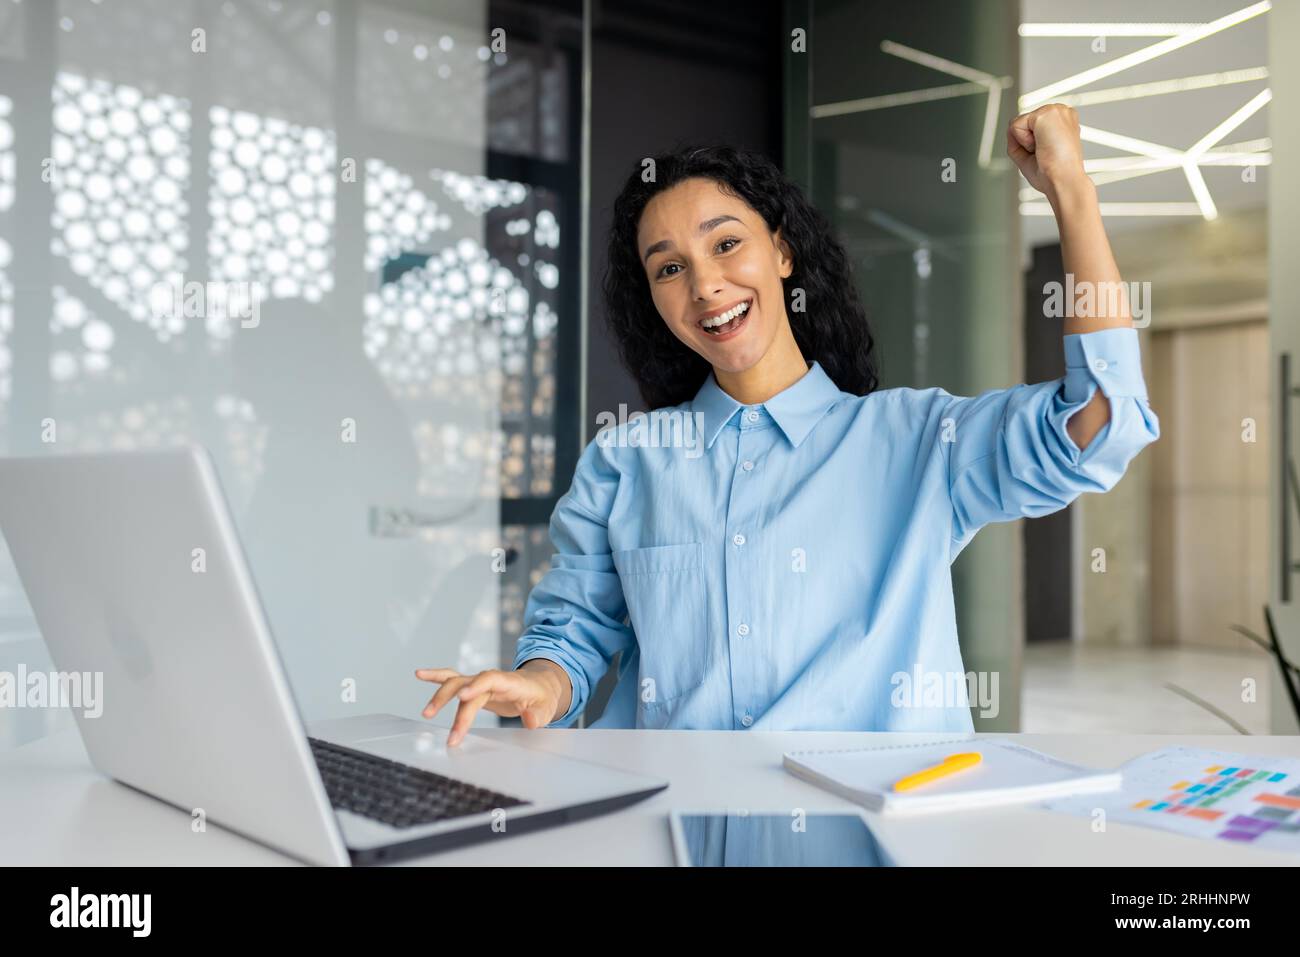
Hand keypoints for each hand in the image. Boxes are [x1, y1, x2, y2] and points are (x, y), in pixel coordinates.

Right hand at [415, 665, 562, 746]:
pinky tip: (419, 674)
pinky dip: (436, 677)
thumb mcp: (547, 708)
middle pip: (468, 687)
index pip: (490, 679)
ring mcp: (480, 681)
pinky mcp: (473, 687)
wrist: (539, 684)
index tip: (462, 698)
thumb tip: (530, 720)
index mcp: (509, 682)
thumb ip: (538, 715)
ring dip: (440, 697)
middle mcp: (491, 679)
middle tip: (452, 736)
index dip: (476, 686)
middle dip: (457, 709)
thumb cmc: (542, 698)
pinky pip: (452, 679)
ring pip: (455, 683)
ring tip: (426, 713)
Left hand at [1007, 103, 1088, 204]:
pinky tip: (1042, 146)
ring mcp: (1056, 110)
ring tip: (1044, 149)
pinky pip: (1015, 126)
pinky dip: (1023, 141)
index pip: (1030, 126)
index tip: (1048, 154)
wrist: (1064, 180)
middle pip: (1022, 124)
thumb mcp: (1029, 154)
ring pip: (1018, 123)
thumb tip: (1010, 125)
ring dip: (1025, 142)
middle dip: (1026, 142)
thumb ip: (1017, 138)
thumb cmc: (1052, 174)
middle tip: (1045, 153)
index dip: (1030, 145)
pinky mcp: (1047, 113)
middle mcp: (1061, 113)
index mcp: (1062, 122)